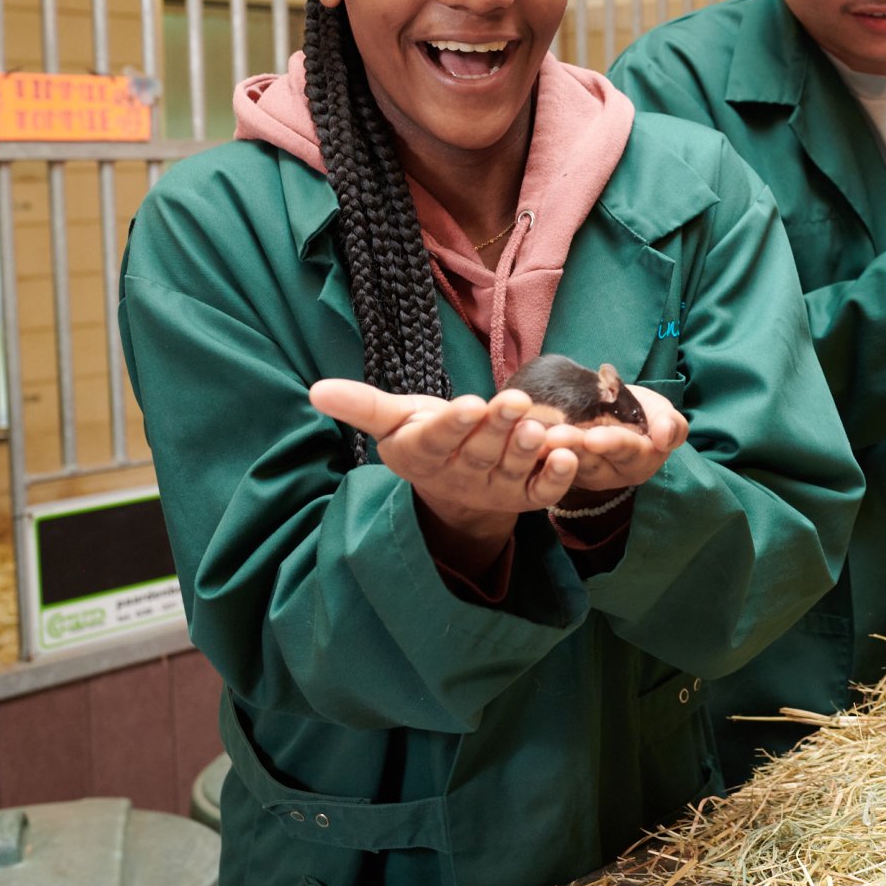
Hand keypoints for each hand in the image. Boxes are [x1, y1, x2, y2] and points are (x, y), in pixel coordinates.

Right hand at [309, 379, 584, 569]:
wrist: (456, 484)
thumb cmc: (426, 437)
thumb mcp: (396, 419)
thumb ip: (363, 406)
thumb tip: (315, 390)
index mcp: (427, 453)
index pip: (438, 438)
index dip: (453, 424)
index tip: (466, 404)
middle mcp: (462, 472)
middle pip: (481, 449)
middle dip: (498, 427)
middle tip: (516, 404)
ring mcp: (497, 486)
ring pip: (514, 467)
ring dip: (528, 449)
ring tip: (540, 427)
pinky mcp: (527, 495)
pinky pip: (544, 490)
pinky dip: (558, 477)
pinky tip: (570, 455)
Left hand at [544, 383, 688, 495]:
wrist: (616, 411)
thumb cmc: (645, 414)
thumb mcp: (664, 414)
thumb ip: (672, 426)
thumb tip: (664, 438)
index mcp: (638, 461)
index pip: (626, 452)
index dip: (611, 444)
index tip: (594, 437)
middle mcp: (609, 473)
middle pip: (590, 461)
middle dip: (572, 448)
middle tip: (554, 436)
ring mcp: (581, 472)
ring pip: (564, 463)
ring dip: (547, 452)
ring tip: (532, 438)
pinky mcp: (557, 466)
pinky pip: (544, 460)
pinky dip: (533, 450)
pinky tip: (516, 436)